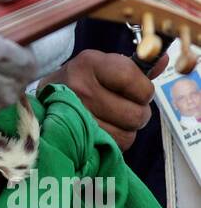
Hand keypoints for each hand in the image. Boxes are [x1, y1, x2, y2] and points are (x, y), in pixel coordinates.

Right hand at [39, 49, 163, 150]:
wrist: (44, 99)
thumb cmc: (82, 80)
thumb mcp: (104, 65)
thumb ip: (136, 67)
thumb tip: (163, 59)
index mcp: (89, 63)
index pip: (132, 79)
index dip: (144, 90)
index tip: (138, 91)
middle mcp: (80, 88)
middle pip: (135, 114)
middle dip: (138, 113)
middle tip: (128, 108)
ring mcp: (76, 116)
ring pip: (127, 135)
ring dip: (127, 130)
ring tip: (116, 120)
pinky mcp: (75, 138)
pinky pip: (113, 147)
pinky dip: (115, 142)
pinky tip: (106, 130)